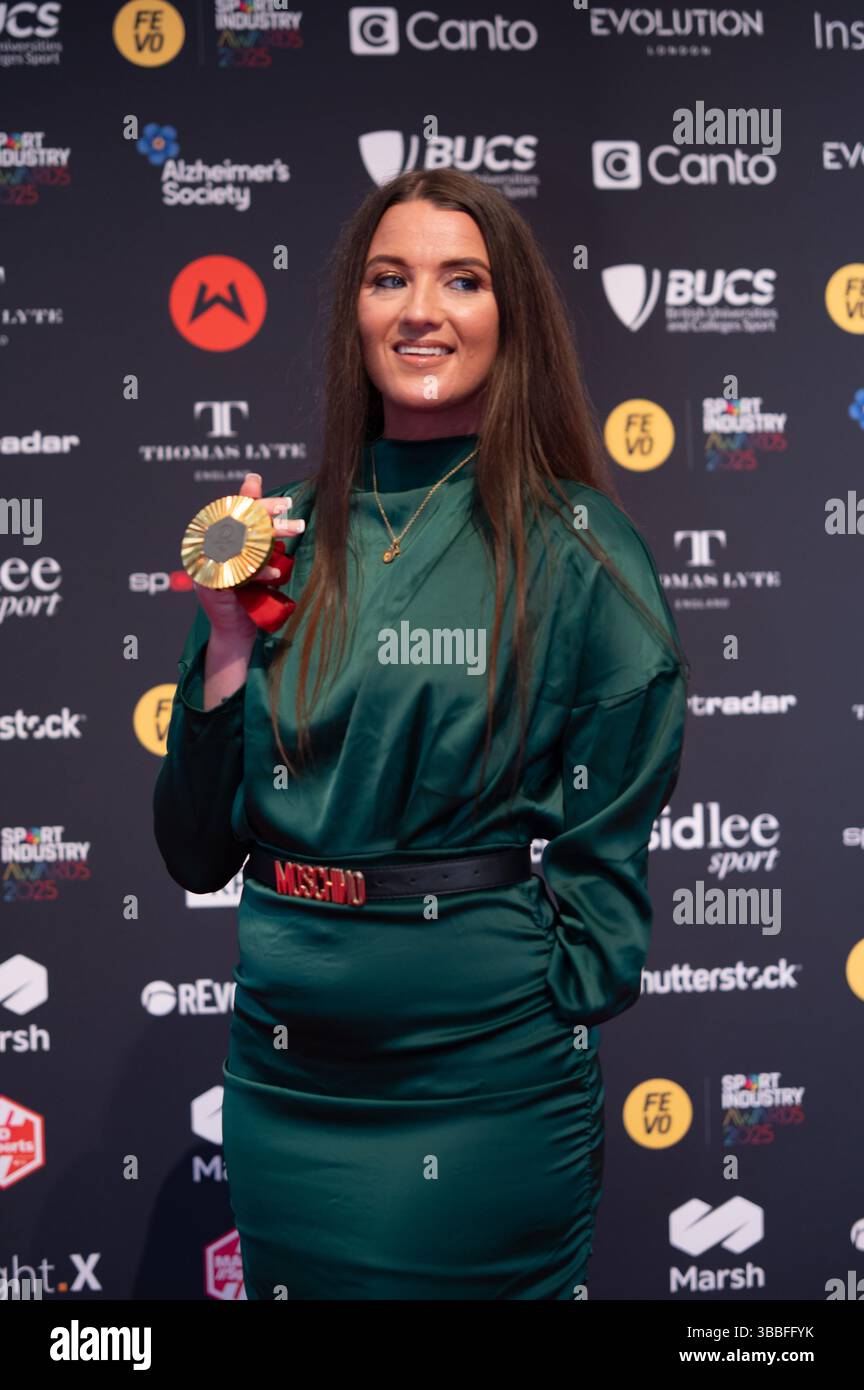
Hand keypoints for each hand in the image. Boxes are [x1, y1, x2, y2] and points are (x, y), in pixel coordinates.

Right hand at [193, 472, 305, 642]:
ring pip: (236, 544)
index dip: (255, 500)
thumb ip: (256, 527)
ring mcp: (206, 566)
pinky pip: (234, 574)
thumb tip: (256, 482)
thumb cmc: (246, 591)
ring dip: (266, 540)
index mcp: (214, 536)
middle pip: (234, 523)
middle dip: (265, 515)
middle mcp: (206, 547)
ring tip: (293, 534)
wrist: (236, 630)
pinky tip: (274, 575)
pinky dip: (257, 573)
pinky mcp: (210, 586)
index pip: (233, 510)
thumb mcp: (254, 556)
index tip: (283, 501)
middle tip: (291, 514)